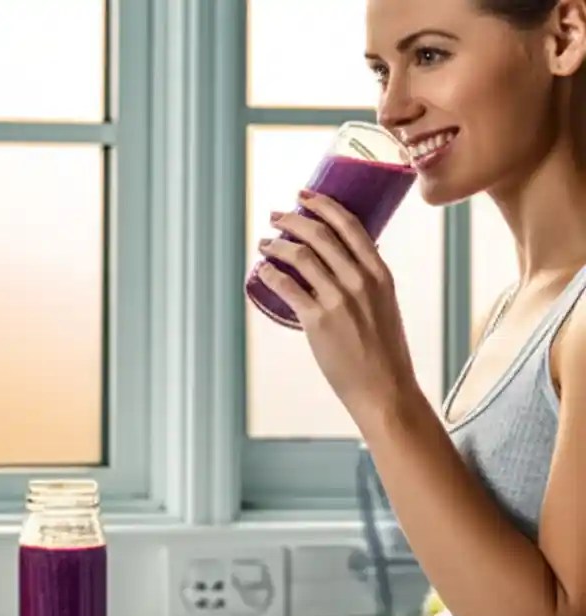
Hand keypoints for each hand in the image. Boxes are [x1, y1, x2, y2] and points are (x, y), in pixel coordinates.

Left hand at [258, 190, 421, 419]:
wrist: (385, 388)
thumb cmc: (385, 350)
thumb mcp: (386, 304)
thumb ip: (370, 280)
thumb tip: (353, 257)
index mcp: (380, 273)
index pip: (349, 225)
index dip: (323, 205)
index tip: (305, 195)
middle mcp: (360, 281)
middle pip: (319, 234)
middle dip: (292, 219)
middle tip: (276, 216)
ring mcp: (338, 299)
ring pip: (299, 256)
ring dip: (276, 245)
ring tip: (264, 244)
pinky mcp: (317, 320)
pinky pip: (286, 286)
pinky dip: (269, 273)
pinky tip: (262, 271)